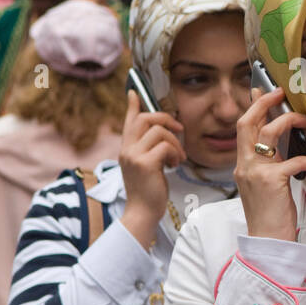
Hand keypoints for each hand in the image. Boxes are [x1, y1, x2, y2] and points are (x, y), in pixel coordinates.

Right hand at [118, 89, 186, 247]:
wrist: (142, 212)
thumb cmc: (148, 190)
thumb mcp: (145, 165)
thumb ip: (148, 149)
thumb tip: (161, 135)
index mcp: (126, 148)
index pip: (129, 120)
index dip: (133, 104)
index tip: (134, 91)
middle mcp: (126, 149)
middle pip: (146, 118)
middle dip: (166, 119)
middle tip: (179, 130)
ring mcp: (134, 155)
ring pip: (159, 131)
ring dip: (175, 142)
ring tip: (177, 158)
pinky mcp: (145, 163)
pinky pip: (165, 146)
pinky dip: (175, 153)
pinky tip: (174, 165)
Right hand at [235, 87, 305, 241]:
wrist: (266, 242)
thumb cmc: (270, 216)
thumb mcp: (265, 186)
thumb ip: (270, 166)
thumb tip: (282, 149)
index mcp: (242, 165)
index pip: (243, 129)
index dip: (252, 107)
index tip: (260, 91)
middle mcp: (245, 165)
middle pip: (247, 123)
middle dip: (263, 102)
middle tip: (278, 91)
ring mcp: (256, 172)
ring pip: (267, 132)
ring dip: (288, 120)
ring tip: (305, 120)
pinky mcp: (272, 181)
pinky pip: (296, 160)